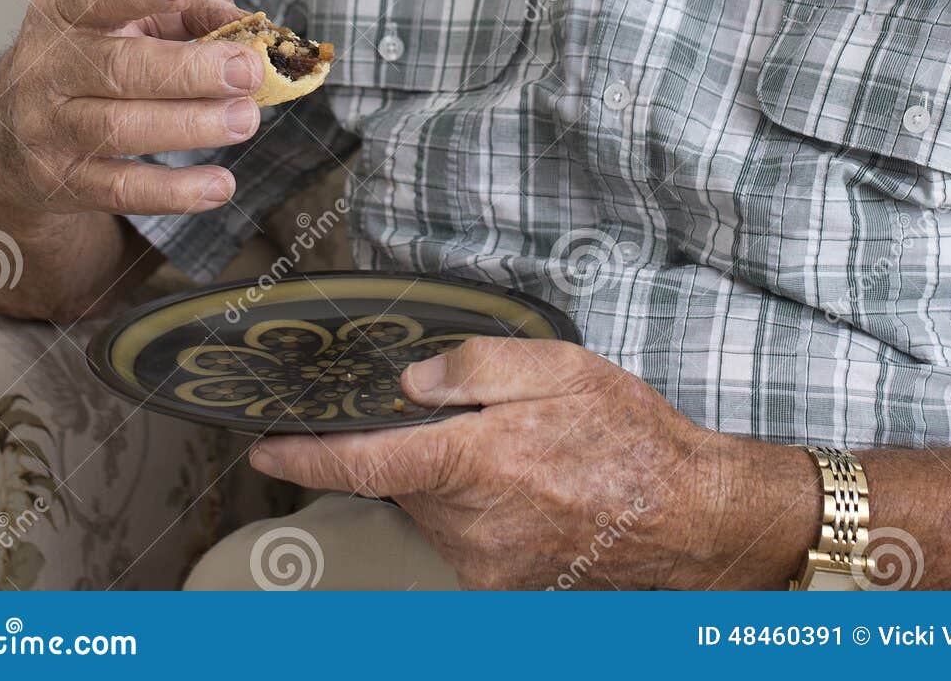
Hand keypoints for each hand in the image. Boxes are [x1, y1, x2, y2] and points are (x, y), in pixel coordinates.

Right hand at [0, 0, 265, 220]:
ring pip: (119, 128)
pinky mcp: (60, 182)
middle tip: (248, 71)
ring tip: (245, 119)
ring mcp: (47, 127)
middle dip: (189, 70)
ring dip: (190, 125)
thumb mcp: (130, 18)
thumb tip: (249, 28)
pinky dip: (174, 191)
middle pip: (118, 67)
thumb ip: (192, 9)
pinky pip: (120, 189)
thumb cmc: (94, 58)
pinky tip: (220, 185)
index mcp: (62, 9)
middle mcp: (45, 66)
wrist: (6, 138)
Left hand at [250, 336, 797, 589]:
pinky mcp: (502, 582)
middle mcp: (469, 524)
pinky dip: (471, 502)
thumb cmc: (628, 436)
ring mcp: (484, 562)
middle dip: (405, 444)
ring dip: (443, 474)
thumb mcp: (557, 368)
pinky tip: (523, 482)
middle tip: (453, 412)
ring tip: (513, 448)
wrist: (688, 515)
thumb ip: (473, 367)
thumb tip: (410, 381)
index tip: (262, 447)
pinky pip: (460, 533)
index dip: (303, 456)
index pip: (362, 461)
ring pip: (428, 506)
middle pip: (397, 480)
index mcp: (473, 464)